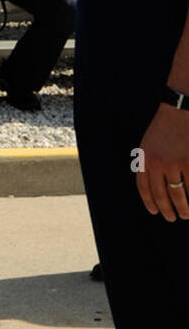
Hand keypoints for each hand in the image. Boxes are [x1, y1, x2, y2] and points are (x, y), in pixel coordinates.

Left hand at [136, 104, 188, 220]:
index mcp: (144, 158)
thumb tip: (152, 183)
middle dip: (167, 210)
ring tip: (187, 214)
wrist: (181, 109)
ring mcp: (175, 163)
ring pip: (179, 195)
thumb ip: (149, 161)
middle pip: (161, 194)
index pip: (144, 187)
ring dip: (183, 208)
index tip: (154, 212)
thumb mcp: (149, 143)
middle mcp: (157, 163)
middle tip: (173, 218)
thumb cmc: (167, 126)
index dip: (149, 202)